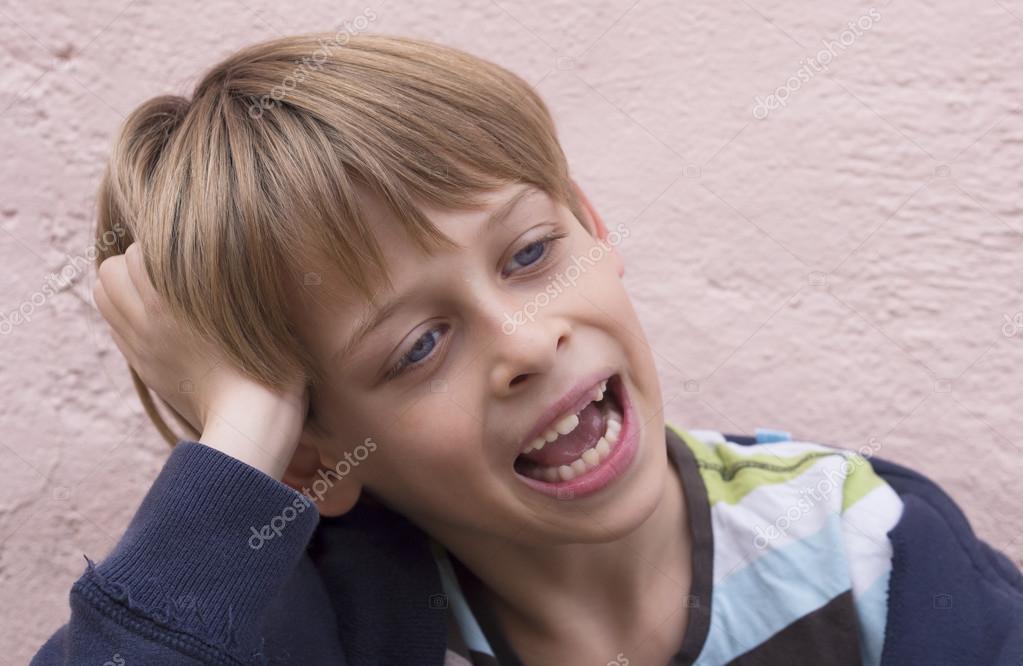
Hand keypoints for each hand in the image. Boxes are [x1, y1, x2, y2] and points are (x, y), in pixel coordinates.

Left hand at [92, 242, 306, 477]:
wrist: (250, 423)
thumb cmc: (268, 363)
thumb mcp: (259, 311)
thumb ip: (233, 278)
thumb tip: (225, 249)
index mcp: (173, 303)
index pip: (137, 253)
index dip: (162, 247)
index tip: (189, 254)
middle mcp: (147, 323)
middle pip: (109, 271)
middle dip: (132, 263)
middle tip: (166, 269)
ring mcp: (142, 347)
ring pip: (103, 298)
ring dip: (124, 287)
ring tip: (157, 291)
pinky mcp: (144, 367)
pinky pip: (116, 327)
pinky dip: (129, 315)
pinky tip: (161, 321)